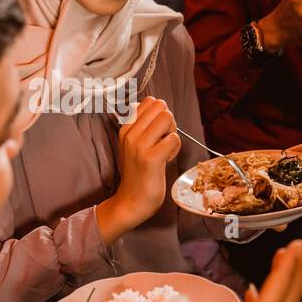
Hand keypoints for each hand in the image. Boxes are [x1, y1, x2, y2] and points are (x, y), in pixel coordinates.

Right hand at [97, 96, 180, 242]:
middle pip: (161, 106)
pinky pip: (174, 139)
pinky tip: (166, 160)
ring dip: (173, 133)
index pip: (149, 101)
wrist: (132, 200)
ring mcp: (139, 146)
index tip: (157, 132)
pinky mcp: (151, 158)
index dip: (160, 114)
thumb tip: (157, 105)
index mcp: (126, 128)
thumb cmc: (139, 172)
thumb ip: (143, 126)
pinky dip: (175, 149)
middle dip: (169, 121)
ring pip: (167, 118)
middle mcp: (130, 134)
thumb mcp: (134, 145)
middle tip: (164, 140)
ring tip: (166, 149)